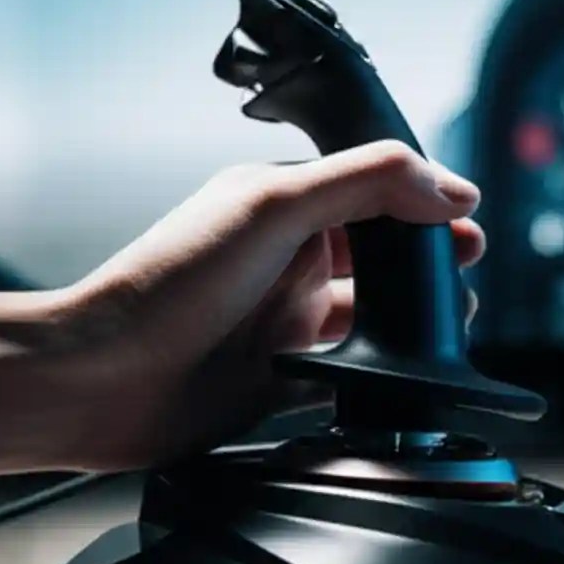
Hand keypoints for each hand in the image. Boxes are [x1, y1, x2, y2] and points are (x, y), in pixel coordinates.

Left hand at [65, 141, 483, 470]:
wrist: (99, 380)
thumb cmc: (166, 285)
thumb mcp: (272, 205)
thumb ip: (365, 183)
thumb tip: (450, 187)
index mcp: (282, 205)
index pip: (371, 191)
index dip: (423, 204)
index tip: (465, 222)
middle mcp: (286, 261)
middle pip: (380, 257)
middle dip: (428, 266)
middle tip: (462, 276)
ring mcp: (283, 322)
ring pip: (372, 318)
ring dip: (411, 323)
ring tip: (444, 328)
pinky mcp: (280, 379)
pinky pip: (347, 377)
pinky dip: (378, 376)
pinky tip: (398, 376)